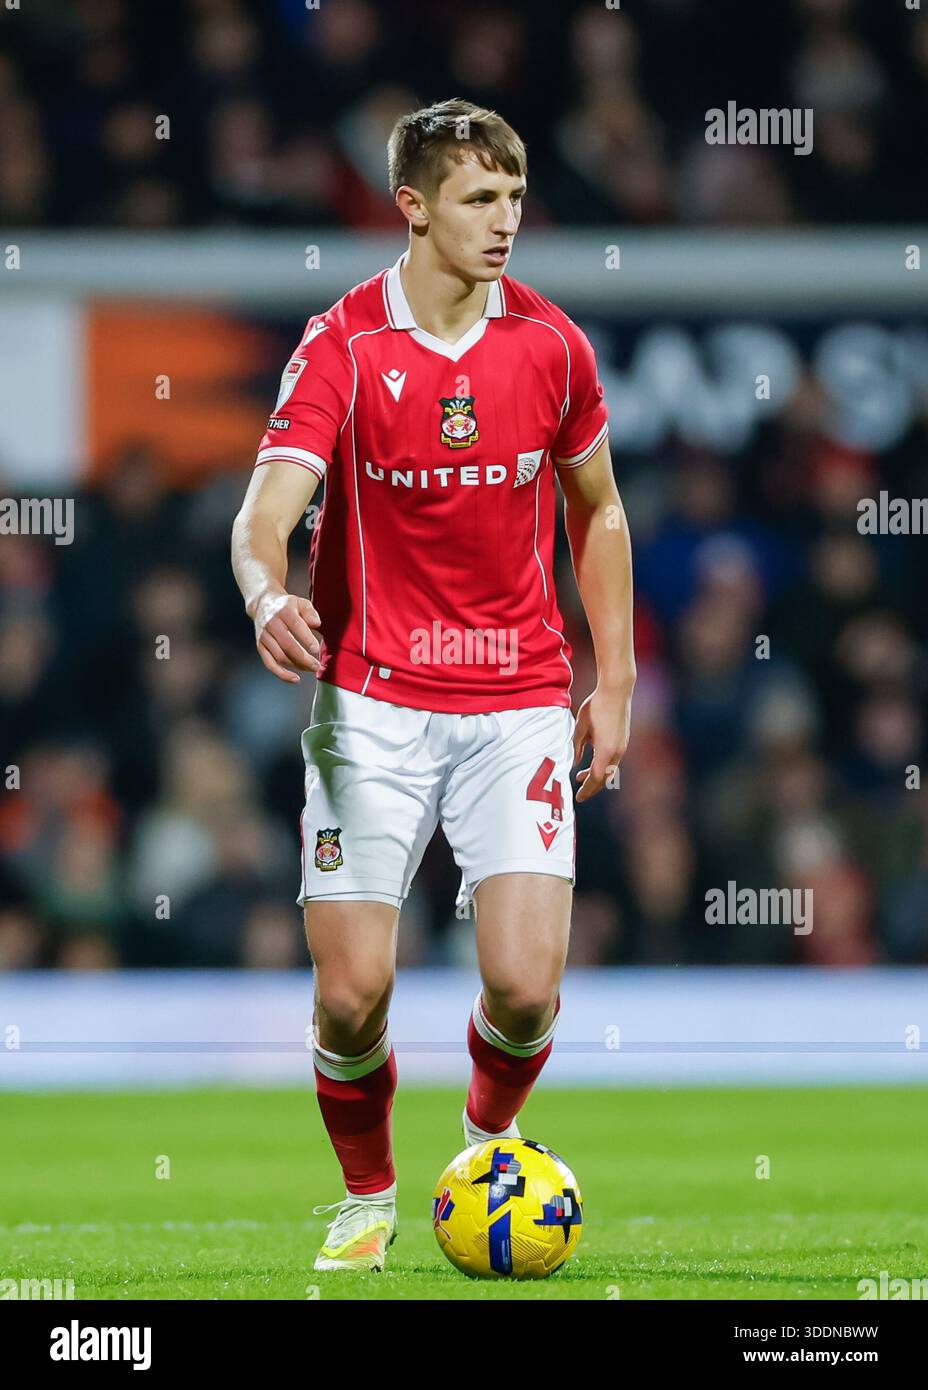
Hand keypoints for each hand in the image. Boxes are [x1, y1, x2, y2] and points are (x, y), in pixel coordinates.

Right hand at [253, 592, 321, 683]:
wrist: (262, 604)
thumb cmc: (286, 606)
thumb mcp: (300, 602)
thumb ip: (310, 612)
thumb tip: (316, 624)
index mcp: (284, 611)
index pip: (295, 625)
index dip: (306, 639)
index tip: (316, 650)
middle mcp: (271, 624)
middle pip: (287, 645)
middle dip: (303, 658)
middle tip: (317, 665)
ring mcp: (264, 636)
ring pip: (280, 656)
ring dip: (296, 666)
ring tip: (311, 669)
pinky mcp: (260, 647)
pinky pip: (270, 663)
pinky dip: (282, 674)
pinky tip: (295, 679)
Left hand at [572, 683, 632, 802]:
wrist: (617, 690)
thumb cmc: (596, 706)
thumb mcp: (580, 727)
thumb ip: (577, 747)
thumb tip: (574, 763)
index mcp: (606, 751)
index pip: (595, 778)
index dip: (586, 789)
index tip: (578, 797)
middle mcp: (617, 751)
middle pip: (604, 778)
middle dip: (592, 788)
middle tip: (580, 795)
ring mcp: (623, 746)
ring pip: (610, 769)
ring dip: (596, 775)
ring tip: (580, 777)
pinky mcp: (624, 740)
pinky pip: (613, 760)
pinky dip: (602, 765)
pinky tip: (591, 761)